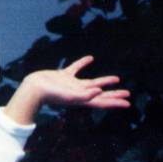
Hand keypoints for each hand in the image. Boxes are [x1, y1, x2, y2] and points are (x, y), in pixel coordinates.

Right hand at [5, 56, 130, 125]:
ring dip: (105, 81)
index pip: (103, 101)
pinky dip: (84, 63)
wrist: (34, 88)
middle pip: (101, 94)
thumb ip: (83, 96)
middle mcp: (80, 93)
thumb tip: (98, 92)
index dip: (116, 102)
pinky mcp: (64, 76)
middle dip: (114, 94)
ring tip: (117, 78)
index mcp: (82, 100)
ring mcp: (72, 85)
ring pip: (93, 82)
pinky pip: (77, 68)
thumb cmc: (50, 94)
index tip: (128, 103)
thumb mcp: (69, 96)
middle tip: (127, 93)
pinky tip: (90, 58)